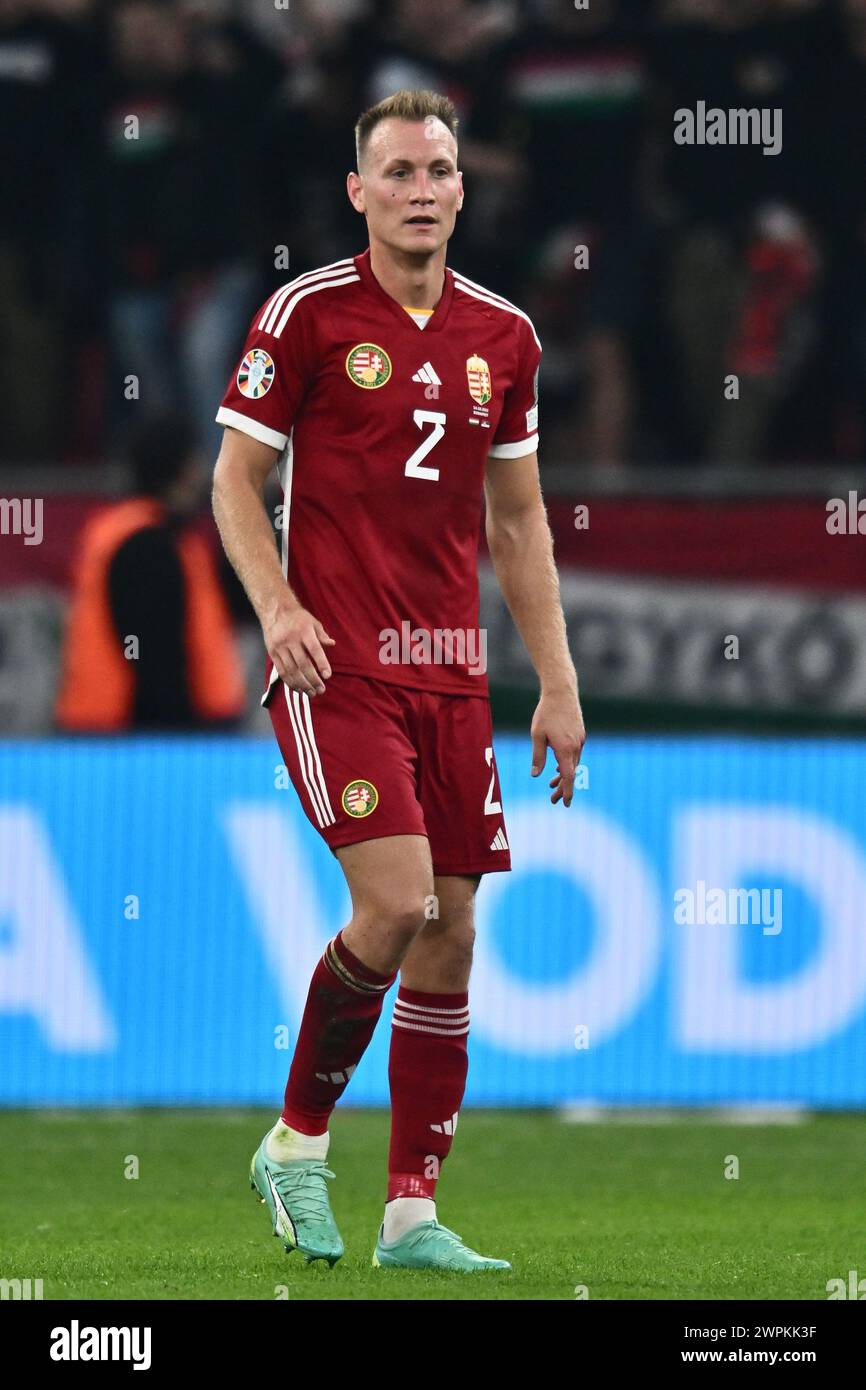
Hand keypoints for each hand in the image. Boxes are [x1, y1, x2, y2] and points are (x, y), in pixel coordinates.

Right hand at [262, 596, 334, 696]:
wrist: (275, 609)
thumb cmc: (298, 617)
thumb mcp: (313, 622)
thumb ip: (322, 635)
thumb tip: (332, 644)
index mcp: (304, 631)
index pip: (314, 649)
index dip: (321, 663)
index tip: (327, 676)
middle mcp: (291, 640)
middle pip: (302, 664)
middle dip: (312, 679)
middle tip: (321, 690)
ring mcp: (280, 647)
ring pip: (291, 670)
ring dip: (302, 684)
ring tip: (311, 693)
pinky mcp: (272, 653)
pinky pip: (281, 671)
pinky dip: (290, 682)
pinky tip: (298, 689)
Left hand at [530, 689, 585, 806]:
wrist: (562, 692)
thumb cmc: (546, 713)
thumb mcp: (537, 735)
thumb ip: (537, 756)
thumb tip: (535, 775)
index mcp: (565, 749)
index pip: (568, 776)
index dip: (567, 791)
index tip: (566, 803)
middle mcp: (576, 746)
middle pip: (571, 773)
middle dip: (563, 788)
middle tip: (553, 800)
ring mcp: (580, 740)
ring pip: (573, 763)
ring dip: (563, 775)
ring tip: (551, 786)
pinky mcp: (580, 734)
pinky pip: (574, 754)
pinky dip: (567, 763)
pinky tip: (557, 767)